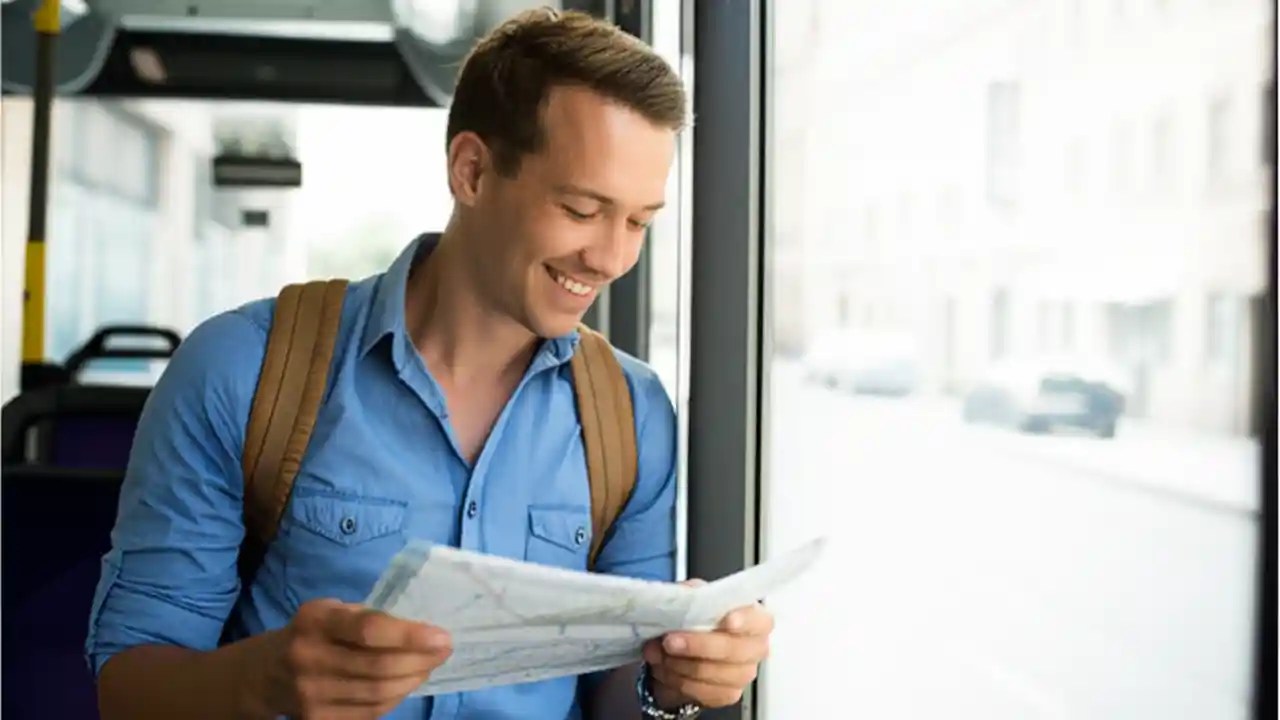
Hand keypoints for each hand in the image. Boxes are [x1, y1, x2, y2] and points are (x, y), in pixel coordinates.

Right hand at [257, 598, 451, 718]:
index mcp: (315, 621)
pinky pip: (369, 713)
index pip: (369, 630)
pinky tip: (405, 684)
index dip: (409, 636)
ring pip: (377, 695)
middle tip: (444, 651)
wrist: (265, 674)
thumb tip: (422, 631)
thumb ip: (368, 618)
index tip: (442, 636)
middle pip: (378, 668)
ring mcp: (311, 695)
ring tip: (427, 667)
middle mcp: (308, 658)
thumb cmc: (313, 633)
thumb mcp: (332, 611)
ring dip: (412, 681)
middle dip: (420, 660)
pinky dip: (394, 699)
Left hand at [641, 582, 773, 709]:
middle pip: (732, 650)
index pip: (758, 621)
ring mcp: (744, 674)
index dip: (744, 621)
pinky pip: (701, 692)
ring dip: (678, 664)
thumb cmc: (697, 620)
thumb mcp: (694, 596)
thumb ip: (693, 593)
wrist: (685, 652)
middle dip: (697, 645)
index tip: (726, 621)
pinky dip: (676, 679)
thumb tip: (685, 597)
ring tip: (657, 653)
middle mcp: (756, 648)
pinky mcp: (728, 695)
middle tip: (669, 641)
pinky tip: (664, 668)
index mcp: (755, 620)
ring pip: (711, 672)